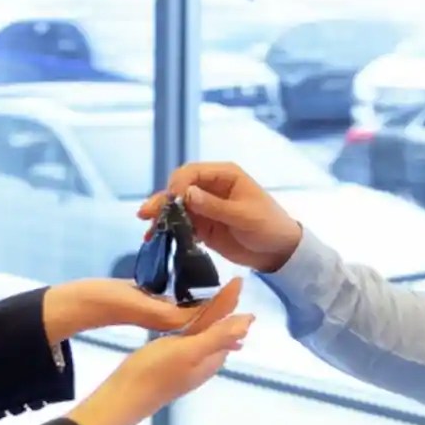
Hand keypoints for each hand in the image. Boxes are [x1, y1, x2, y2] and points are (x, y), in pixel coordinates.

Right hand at [68, 279, 252, 424]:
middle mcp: (204, 361)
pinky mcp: (170, 361)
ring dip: (211, 316)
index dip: (232, 303)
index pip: (229, 326)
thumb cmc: (155, 372)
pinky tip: (188, 319)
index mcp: (212, 357)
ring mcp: (187, 363)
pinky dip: (194, 324)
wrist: (123, 397)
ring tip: (213, 294)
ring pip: (204, 334)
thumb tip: (250, 322)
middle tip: (229, 282)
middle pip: (218, 330)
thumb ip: (218, 336)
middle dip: (225, 309)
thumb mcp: (189, 350)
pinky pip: (189, 338)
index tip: (237, 279)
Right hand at [137, 162, 302, 272]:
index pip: (192, 172)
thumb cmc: (268, 226)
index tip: (172, 202)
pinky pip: (181, 224)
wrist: (278, 252)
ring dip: (161, 216)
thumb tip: (187, 194)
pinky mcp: (202, 226)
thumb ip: (214, 206)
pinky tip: (156, 238)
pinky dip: (168, 230)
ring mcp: (205, 207)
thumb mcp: (244, 216)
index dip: (178, 185)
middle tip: (146, 215)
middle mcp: (211, 187)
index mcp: (224, 175)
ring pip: (176, 207)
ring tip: (147, 230)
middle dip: (163, 200)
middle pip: (179, 188)